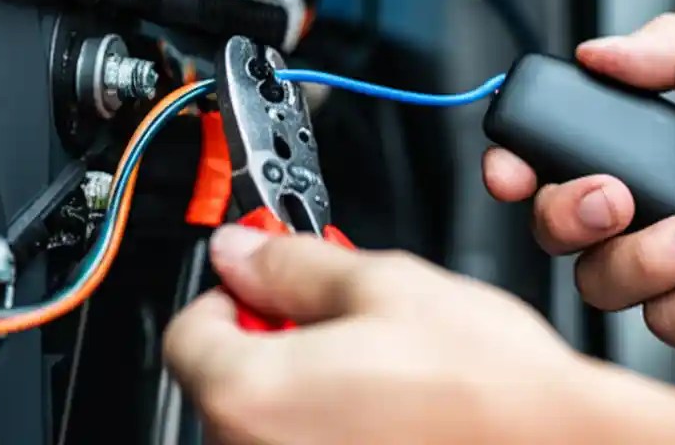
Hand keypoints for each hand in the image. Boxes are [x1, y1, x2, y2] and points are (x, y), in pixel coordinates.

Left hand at [164, 226, 610, 444]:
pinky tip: (390, 409)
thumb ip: (292, 263)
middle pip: (227, 379)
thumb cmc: (486, 389)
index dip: (231, 293)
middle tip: (341, 317)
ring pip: (271, 419)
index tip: (269, 281)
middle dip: (273, 338)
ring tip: (381, 365)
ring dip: (307, 385)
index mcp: (248, 396)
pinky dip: (333, 426)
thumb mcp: (385, 285)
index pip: (188, 331)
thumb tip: (243, 248)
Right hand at [484, 13, 674, 366]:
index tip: (511, 166)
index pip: (560, 156)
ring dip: (657, 256)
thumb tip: (596, 49)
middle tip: (618, 198)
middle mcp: (656, 208)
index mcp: (658, 147)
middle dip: (570, 212)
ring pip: (601, 280)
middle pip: (556, 224)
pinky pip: (665, 321)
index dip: (519, 163)